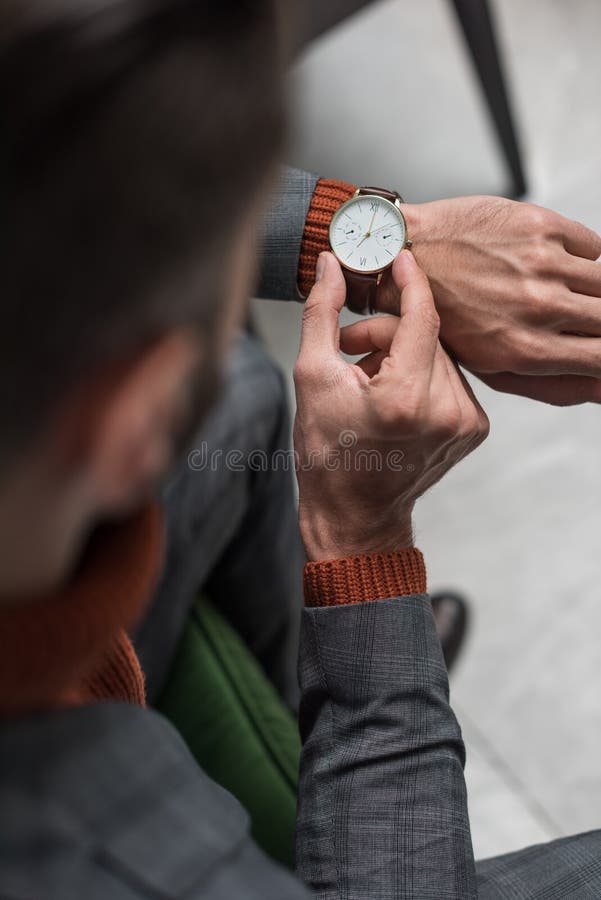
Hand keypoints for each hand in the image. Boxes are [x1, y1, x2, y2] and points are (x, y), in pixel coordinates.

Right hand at [294, 250, 488, 561]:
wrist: (355, 516)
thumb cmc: (328, 456)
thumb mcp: (312, 379)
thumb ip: (322, 315)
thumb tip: (329, 266)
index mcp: (406, 400)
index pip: (422, 316)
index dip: (410, 281)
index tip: (399, 257)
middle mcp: (447, 411)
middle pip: (425, 334)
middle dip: (386, 330)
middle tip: (348, 345)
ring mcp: (466, 422)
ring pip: (438, 354)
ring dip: (402, 353)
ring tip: (366, 378)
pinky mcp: (474, 429)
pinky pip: (450, 378)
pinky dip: (420, 375)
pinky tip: (391, 397)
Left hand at [377, 196, 600, 404]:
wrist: (408, 254)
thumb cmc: (447, 315)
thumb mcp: (490, 366)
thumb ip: (552, 385)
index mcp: (527, 350)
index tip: (596, 346)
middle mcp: (540, 307)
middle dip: (599, 322)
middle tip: (582, 320)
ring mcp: (543, 264)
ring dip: (593, 291)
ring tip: (564, 292)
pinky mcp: (542, 226)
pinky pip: (594, 247)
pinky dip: (583, 259)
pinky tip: (555, 265)